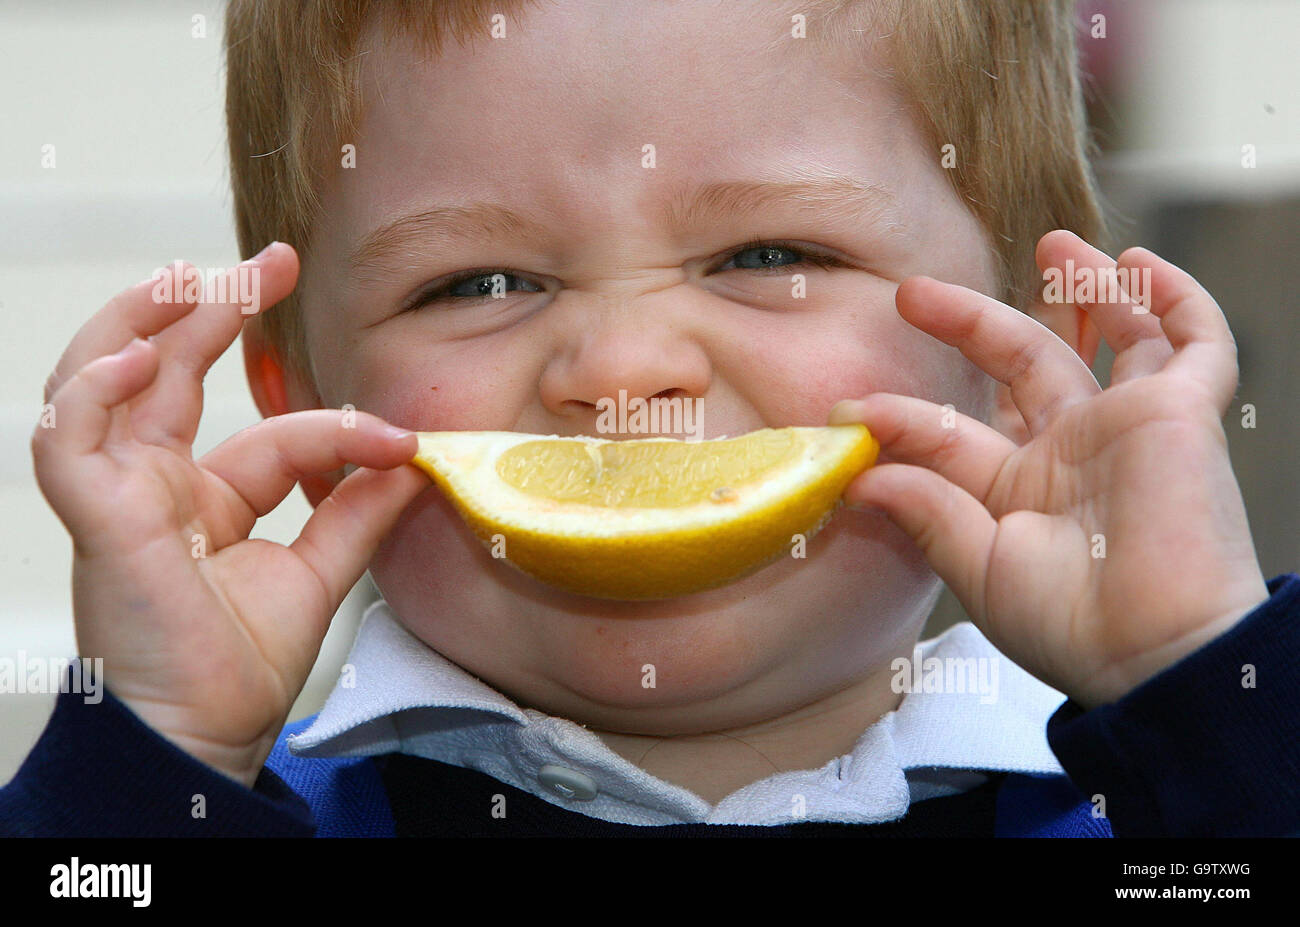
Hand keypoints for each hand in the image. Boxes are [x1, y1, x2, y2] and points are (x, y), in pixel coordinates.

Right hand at [31, 245, 427, 786]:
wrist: (209, 734)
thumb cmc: (240, 667)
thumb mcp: (317, 572)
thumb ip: (357, 512)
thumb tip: (412, 457)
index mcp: (201, 496)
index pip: (268, 431)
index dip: (333, 425)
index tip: (398, 436)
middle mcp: (152, 483)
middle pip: (164, 370)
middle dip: (211, 306)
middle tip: (270, 262)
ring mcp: (116, 492)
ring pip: (100, 378)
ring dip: (144, 318)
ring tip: (196, 275)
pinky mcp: (92, 514)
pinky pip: (69, 435)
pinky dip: (94, 389)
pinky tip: (138, 355)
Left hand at [831, 230, 1268, 708]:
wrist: (1154, 652)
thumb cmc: (1067, 625)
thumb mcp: (978, 566)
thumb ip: (926, 511)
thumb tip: (859, 475)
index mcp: (1016, 487)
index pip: (950, 428)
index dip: (901, 417)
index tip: (850, 412)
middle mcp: (1070, 448)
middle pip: (1021, 362)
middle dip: (972, 322)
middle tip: (911, 291)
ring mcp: (1128, 425)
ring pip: (1110, 335)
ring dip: (1085, 286)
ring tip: (1052, 242)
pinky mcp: (1184, 413)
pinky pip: (1196, 343)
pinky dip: (1177, 300)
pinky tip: (1139, 263)